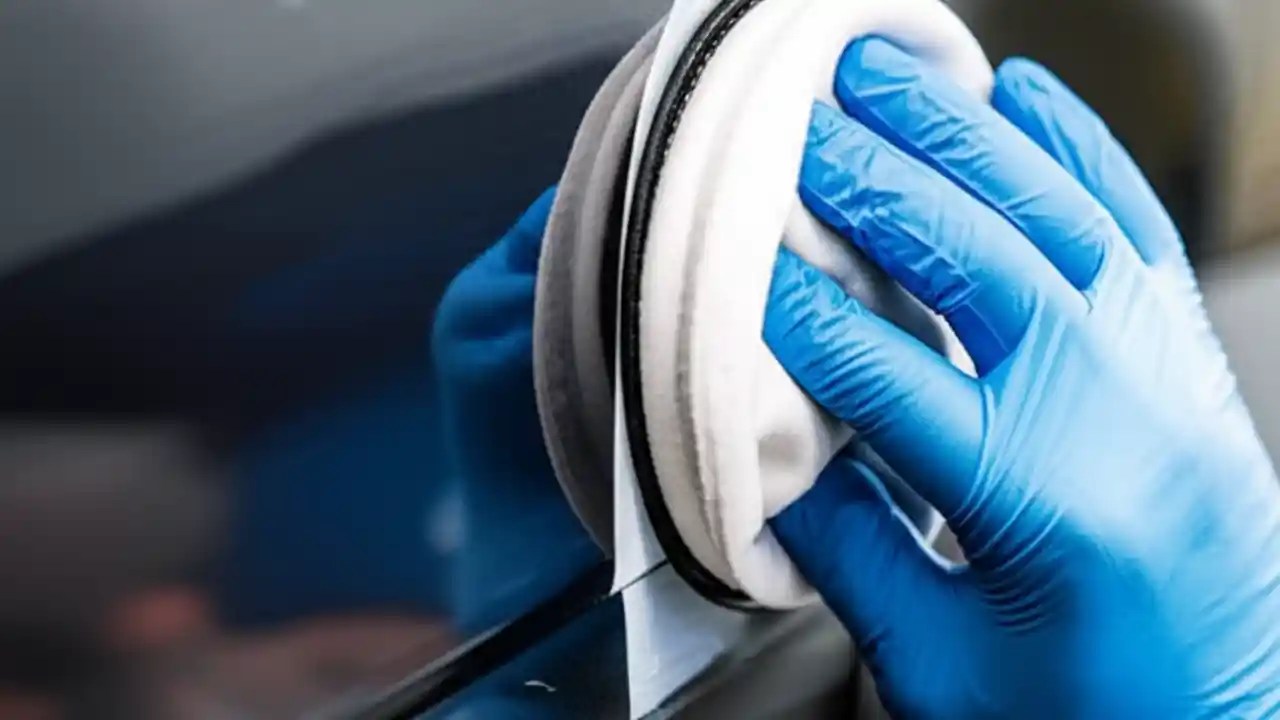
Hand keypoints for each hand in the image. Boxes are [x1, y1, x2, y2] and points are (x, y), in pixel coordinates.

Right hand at [767, 38, 1279, 717]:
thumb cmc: (1090, 718)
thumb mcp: (935, 662)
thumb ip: (848, 548)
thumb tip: (776, 458)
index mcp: (1034, 499)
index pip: (878, 372)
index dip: (790, 311)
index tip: (731, 267)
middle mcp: (1113, 414)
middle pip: (967, 260)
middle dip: (868, 183)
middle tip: (797, 128)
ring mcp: (1164, 373)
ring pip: (1050, 213)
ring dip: (957, 135)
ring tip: (882, 77)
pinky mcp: (1186, 357)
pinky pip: (1134, 222)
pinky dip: (1077, 147)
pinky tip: (1024, 96)